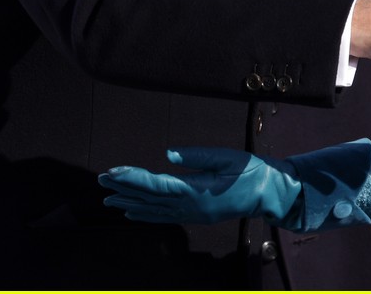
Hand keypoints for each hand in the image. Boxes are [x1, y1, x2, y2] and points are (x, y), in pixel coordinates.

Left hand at [99, 147, 300, 225]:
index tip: (112, 172)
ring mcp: (193, 214)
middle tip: (100, 181)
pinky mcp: (196, 215)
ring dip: (130, 203)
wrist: (269, 194)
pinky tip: (133, 212)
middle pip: (150, 198)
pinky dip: (146, 214)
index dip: (132, 178)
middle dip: (124, 189)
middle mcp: (190, 207)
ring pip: (154, 210)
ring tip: (108, 199)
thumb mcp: (227, 157)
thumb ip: (198, 156)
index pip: (156, 184)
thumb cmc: (251, 172)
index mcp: (196, 191)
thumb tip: (169, 154)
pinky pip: (165, 216)